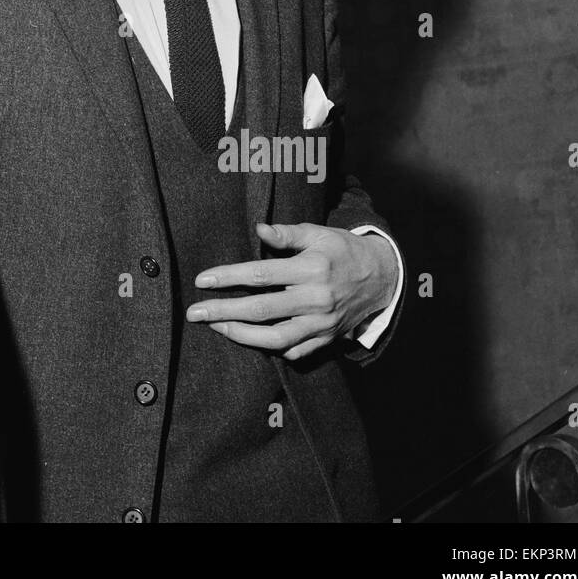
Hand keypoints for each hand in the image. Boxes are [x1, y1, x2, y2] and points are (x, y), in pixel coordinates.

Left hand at [186, 222, 398, 359]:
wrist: (382, 277)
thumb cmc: (342, 249)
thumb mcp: (318, 233)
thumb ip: (286, 233)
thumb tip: (258, 228)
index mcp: (311, 269)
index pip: (261, 275)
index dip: (228, 278)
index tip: (202, 280)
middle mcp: (315, 299)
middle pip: (261, 309)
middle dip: (223, 312)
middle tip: (195, 312)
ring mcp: (322, 323)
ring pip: (276, 338)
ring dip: (241, 335)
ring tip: (217, 328)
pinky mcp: (327, 338)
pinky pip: (295, 351)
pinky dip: (272, 349)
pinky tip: (250, 341)